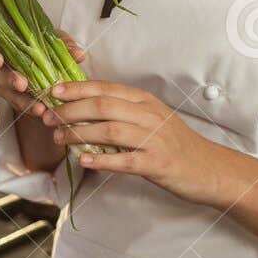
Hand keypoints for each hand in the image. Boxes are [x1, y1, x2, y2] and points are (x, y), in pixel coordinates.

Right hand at [0, 33, 86, 116]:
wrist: (49, 70)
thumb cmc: (46, 49)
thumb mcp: (55, 42)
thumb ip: (66, 45)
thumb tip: (79, 54)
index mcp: (4, 48)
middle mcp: (2, 69)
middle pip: (0, 75)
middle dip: (10, 80)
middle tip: (22, 83)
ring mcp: (8, 87)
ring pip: (11, 95)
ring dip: (24, 101)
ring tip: (39, 107)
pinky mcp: (18, 101)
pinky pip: (23, 107)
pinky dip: (33, 109)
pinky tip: (44, 112)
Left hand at [36, 81, 231, 206]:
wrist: (209, 169)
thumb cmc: (174, 144)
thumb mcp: (150, 118)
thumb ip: (122, 111)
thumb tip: (82, 108)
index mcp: (144, 101)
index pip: (105, 88)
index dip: (76, 89)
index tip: (52, 92)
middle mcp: (149, 114)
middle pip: (102, 105)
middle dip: (70, 111)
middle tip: (48, 118)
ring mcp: (154, 138)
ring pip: (110, 129)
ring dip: (79, 133)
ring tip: (59, 138)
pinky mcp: (158, 163)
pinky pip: (125, 159)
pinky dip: (102, 160)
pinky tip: (84, 161)